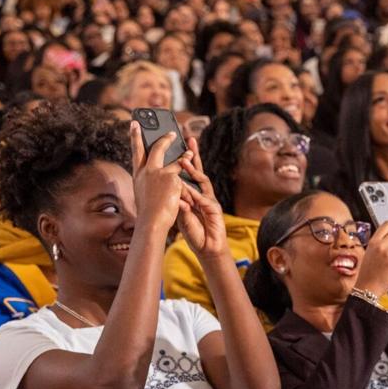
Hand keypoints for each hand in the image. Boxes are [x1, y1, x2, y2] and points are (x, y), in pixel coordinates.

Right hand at [130, 122, 183, 237]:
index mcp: (138, 175)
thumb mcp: (144, 193)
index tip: (134, 124)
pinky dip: (188, 166)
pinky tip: (193, 161)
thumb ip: (149, 181)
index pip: (136, 152)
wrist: (152, 221)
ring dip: (183, 154)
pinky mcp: (170, 178)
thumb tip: (154, 174)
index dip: (135, 137)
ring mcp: (158, 173)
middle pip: (155, 149)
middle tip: (171, 132)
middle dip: (164, 139)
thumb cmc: (149, 213)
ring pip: (173, 160)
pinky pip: (182, 171)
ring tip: (190, 150)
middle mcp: (147, 171)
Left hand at [174, 137, 229, 260]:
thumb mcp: (182, 214)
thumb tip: (172, 190)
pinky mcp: (215, 210)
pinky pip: (203, 200)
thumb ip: (179, 202)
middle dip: (194, 155)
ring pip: (203, 182)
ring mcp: (210, 201)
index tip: (177, 145)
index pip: (189, 173)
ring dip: (194, 172)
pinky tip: (187, 190)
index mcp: (194, 194)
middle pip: (198, 171)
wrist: (208, 248)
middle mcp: (204, 194)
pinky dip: (195, 195)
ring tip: (185, 161)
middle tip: (190, 139)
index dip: (184, 159)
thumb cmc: (195, 232)